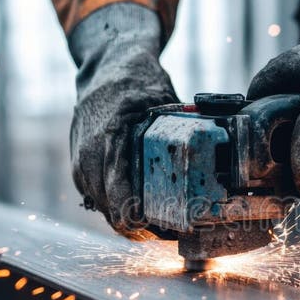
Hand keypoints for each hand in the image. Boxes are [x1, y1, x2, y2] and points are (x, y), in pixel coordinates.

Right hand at [68, 3, 176, 237]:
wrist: (104, 68)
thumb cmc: (136, 82)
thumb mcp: (162, 101)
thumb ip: (180, 129)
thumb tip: (218, 148)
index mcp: (110, 142)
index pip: (122, 201)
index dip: (149, 224)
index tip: (175, 229)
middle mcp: (89, 159)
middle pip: (115, 216)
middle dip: (147, 229)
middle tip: (177, 231)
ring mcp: (81, 167)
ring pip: (107, 213)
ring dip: (134, 223)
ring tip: (166, 225)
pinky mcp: (81, 170)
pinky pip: (101, 201)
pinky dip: (123, 209)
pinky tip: (146, 209)